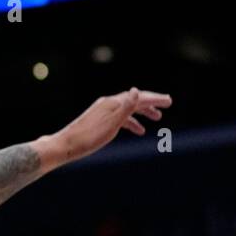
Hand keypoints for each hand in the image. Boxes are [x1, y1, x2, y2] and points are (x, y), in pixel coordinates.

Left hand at [49, 88, 172, 162]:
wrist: (65, 145)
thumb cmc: (89, 138)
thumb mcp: (111, 124)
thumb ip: (126, 108)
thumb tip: (137, 90)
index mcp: (112, 103)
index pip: (138, 97)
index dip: (155, 99)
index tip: (170, 101)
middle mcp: (107, 104)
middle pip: (133, 100)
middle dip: (151, 102)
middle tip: (166, 105)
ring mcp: (102, 111)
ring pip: (127, 109)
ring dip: (143, 112)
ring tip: (156, 119)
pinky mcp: (98, 120)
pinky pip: (119, 117)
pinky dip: (131, 121)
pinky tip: (136, 130)